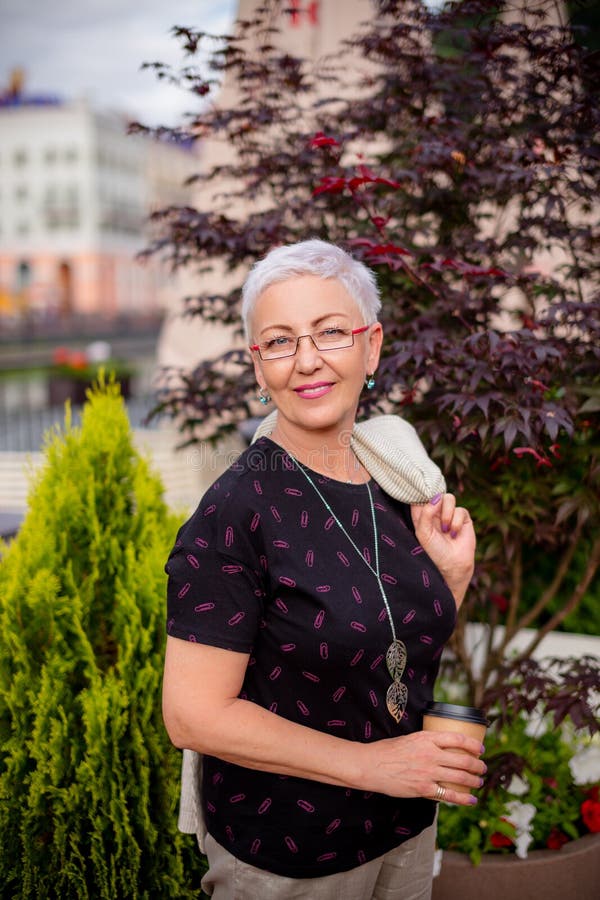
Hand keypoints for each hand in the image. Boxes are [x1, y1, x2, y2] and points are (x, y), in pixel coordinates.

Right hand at [359, 730, 484, 804]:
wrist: (371, 765)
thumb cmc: (387, 750)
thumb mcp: (409, 738)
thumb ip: (426, 742)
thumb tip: (441, 747)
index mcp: (427, 738)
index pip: (458, 739)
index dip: (473, 744)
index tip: (480, 749)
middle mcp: (431, 754)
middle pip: (463, 760)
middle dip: (478, 765)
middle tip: (482, 768)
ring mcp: (428, 773)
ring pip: (460, 777)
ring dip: (474, 781)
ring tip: (479, 782)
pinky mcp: (424, 789)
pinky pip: (449, 795)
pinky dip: (463, 799)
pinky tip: (471, 800)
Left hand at [410, 493, 475, 607]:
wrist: (452, 566)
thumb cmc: (434, 552)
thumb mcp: (423, 533)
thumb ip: (426, 513)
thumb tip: (437, 497)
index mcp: (422, 516)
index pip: (420, 497)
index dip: (420, 492)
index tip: (421, 493)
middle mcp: (435, 513)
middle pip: (436, 493)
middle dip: (436, 503)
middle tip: (435, 516)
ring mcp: (450, 515)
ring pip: (449, 498)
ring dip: (446, 514)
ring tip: (445, 530)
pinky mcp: (463, 519)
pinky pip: (460, 510)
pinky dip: (457, 523)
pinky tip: (454, 535)